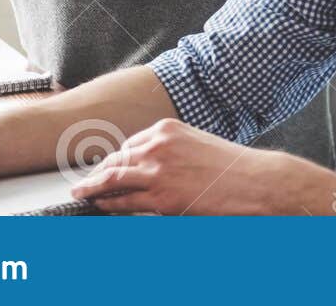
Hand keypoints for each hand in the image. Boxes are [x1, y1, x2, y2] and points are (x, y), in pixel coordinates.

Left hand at [70, 118, 319, 214]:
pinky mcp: (161, 198)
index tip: (104, 168)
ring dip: (92, 189)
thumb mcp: (197, 146)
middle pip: (115, 160)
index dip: (114, 160)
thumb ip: (172, 151)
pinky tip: (101, 206)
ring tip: (81, 194)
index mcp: (167, 129)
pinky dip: (109, 205)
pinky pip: (124, 203)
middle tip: (83, 183)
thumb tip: (151, 165)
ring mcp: (158, 172)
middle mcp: (158, 146)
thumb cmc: (231, 166)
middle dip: (97, 173)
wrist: (255, 182)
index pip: (129, 145)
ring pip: (112, 179)